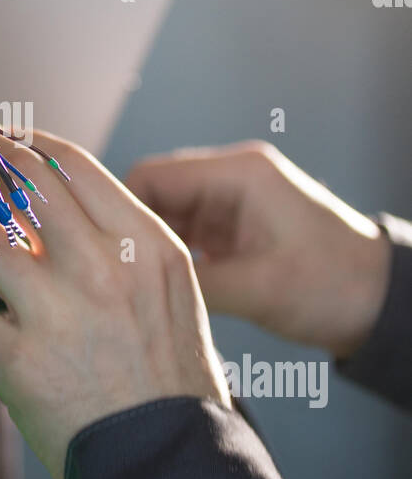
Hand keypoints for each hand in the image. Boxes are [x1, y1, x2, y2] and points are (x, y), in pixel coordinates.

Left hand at [0, 130, 229, 478]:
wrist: (171, 467)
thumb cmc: (173, 389)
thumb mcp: (175, 297)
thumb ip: (123, 250)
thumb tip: (59, 217)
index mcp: (146, 246)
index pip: (72, 165)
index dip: (23, 144)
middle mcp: (101, 267)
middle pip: (19, 184)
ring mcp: (57, 311)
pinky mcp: (19, 359)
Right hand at [125, 141, 390, 359]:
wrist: (383, 303)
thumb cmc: (337, 286)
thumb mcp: (258, 288)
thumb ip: (191, 282)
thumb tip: (128, 285)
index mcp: (239, 175)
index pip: (151, 175)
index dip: (116, 209)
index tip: (94, 247)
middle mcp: (232, 180)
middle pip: (152, 195)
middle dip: (127, 232)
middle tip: (102, 272)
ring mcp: (233, 204)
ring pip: (164, 218)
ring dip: (147, 248)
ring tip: (123, 284)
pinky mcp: (235, 229)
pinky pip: (185, 236)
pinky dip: (167, 258)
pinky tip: (152, 288)